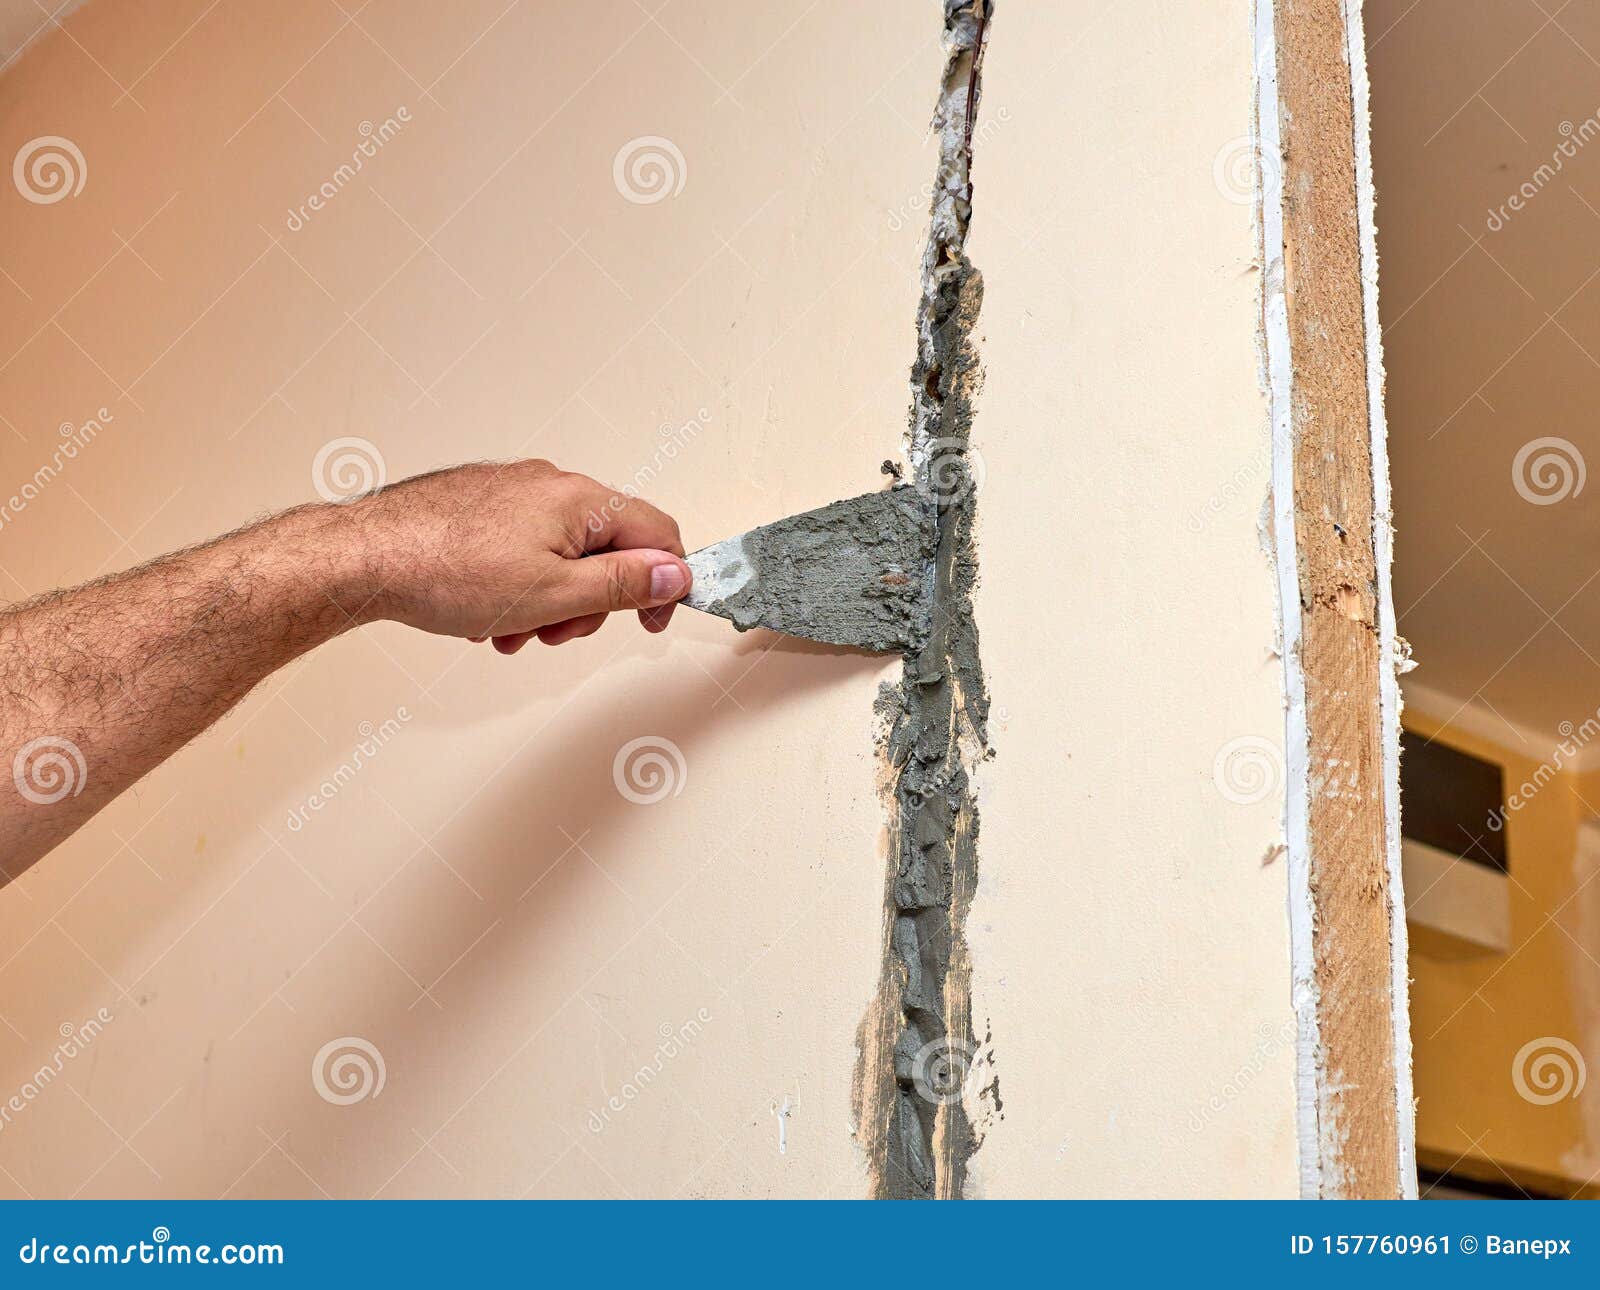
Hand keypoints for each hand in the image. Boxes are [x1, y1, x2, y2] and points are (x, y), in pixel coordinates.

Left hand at [353, 459, 690, 653]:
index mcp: (580, 499)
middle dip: (589, 602)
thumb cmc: (445, 571)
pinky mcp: (482, 505)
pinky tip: (487, 614)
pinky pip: (524, 549)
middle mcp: (551, 485)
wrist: (365, 557)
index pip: (657, 532)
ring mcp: (514, 492)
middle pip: (607, 548)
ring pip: (562, 555)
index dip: (664, 583)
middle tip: (558, 633)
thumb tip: (675, 575)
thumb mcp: (554, 594)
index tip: (651, 621)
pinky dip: (518, 587)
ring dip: (549, 602)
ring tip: (510, 629)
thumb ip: (622, 585)